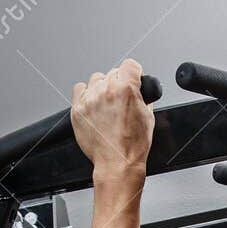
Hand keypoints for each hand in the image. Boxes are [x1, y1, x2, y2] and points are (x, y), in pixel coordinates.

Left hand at [71, 58, 153, 177]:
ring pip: (96, 79)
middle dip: (119, 82)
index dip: (135, 72)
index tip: (134, 77)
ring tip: (108, 104)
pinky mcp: (78, 108)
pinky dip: (87, 94)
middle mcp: (106, 90)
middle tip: (121, 99)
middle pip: (113, 72)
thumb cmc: (133, 145)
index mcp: (126, 88)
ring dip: (103, 87)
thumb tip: (141, 91)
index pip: (130, 64)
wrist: (118, 163)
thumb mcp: (148, 117)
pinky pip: (80, 89)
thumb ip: (144, 98)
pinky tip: (94, 105)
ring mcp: (90, 99)